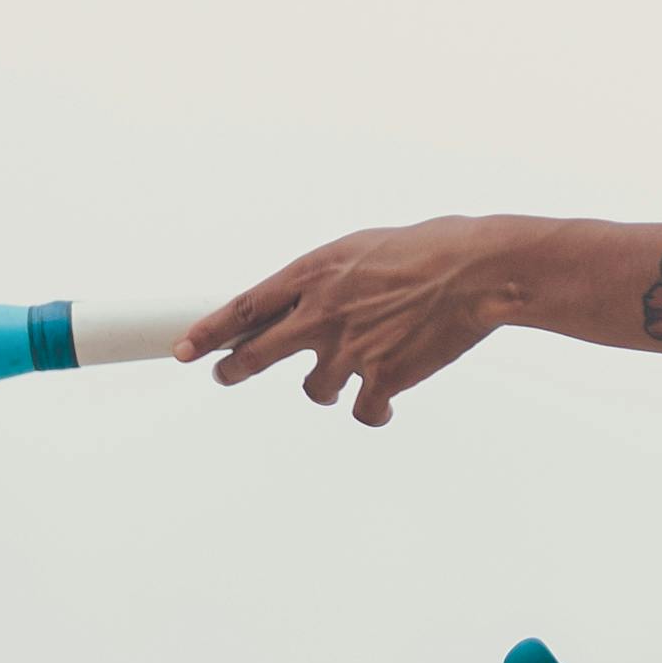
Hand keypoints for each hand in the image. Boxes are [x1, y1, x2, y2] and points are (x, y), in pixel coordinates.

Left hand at [184, 218, 511, 425]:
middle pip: (255, 355)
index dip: (208, 333)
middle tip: (226, 374)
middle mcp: (322, 314)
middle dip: (234, 369)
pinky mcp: (383, 380)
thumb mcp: (360, 250)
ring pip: (313, 390)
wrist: (477, 271)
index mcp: (314, 274)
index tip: (184, 349)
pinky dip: (374, 411)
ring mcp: (350, 350)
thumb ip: (325, 279)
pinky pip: (362, 411)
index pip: (243, 309)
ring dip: (327, 385)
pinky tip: (386, 402)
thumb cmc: (427, 251)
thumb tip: (302, 300)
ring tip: (353, 369)